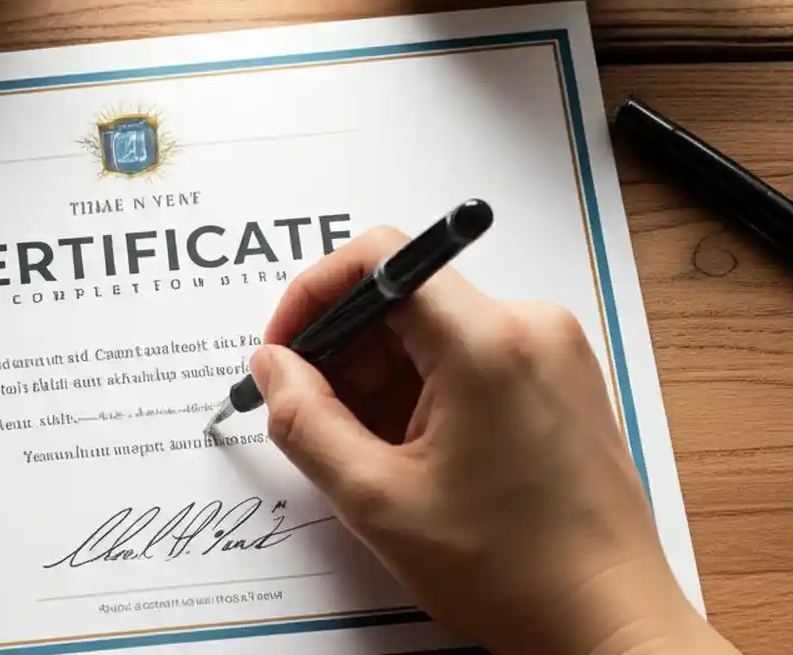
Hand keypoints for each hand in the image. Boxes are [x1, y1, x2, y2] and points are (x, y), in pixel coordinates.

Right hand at [252, 227, 740, 654]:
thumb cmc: (513, 571)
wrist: (605, 620)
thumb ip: (304, 421)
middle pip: (402, 295)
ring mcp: (551, 349)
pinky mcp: (558, 375)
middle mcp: (529, 326)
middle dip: (343, 350)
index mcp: (486, 343)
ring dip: (381, 376)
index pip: (379, 259)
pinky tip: (412, 451)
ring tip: (371, 452)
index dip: (313, 295)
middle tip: (315, 418)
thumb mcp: (376, 499)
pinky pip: (468, 354)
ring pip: (432, 329)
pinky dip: (423, 389)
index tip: (286, 348)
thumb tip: (272, 367)